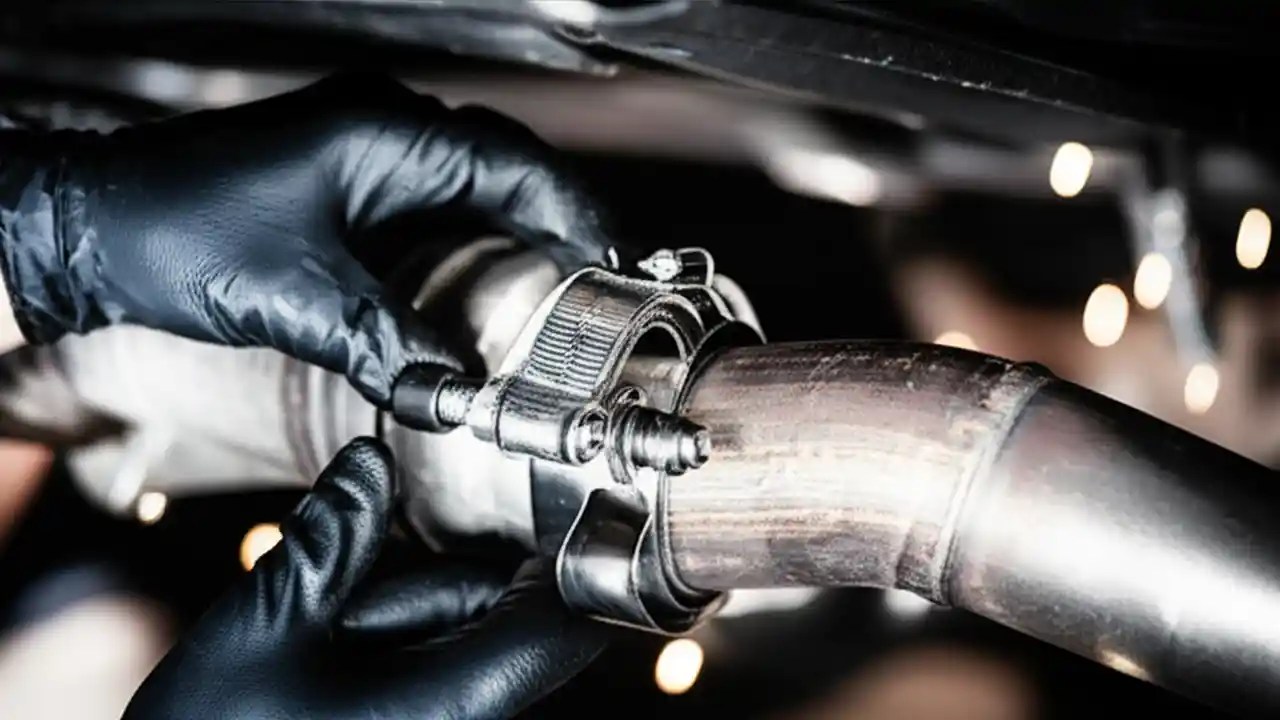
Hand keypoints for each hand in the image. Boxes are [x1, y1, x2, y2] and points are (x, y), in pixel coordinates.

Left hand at [0, 72, 614, 409]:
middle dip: (558, 225)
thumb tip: (457, 395)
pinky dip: (465, 240)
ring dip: (514, 232)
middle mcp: (381, 129)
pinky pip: (429, 201)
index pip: (514, 167)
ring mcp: (361, 149)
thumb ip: (389, 346)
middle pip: (504, 170)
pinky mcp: (342, 180)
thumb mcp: (296, 300)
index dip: (577, 217)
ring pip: (469, 185)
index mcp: (384, 136)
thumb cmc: (173, 233)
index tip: (619, 265)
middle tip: (599, 287)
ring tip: (556, 291)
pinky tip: (480, 286)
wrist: (86, 225)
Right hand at [124, 438, 610, 719]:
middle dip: (428, 582)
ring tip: (321, 636)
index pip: (560, 625)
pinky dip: (385, 642)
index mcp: (451, 704)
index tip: (537, 502)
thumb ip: (331, 541)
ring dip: (399, 612)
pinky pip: (426, 667)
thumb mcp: (266, 627)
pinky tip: (326, 650)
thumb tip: (370, 466)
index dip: (559, 557)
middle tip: (349, 597)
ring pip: (456, 640)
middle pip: (497, 618)